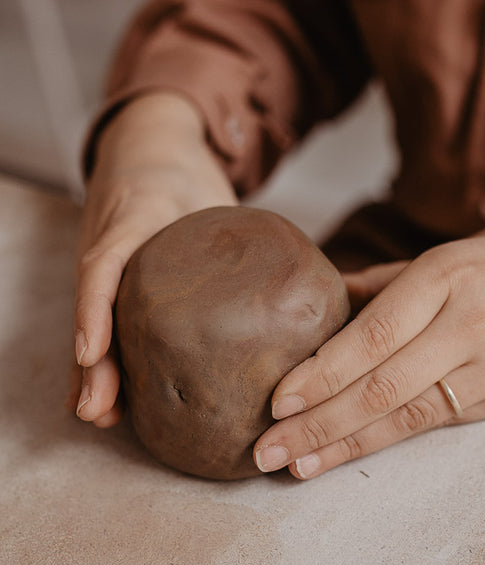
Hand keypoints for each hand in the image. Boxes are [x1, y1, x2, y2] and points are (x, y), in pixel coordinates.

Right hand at [70, 92, 237, 425]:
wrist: (151, 150)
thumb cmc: (179, 176)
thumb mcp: (204, 193)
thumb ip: (243, 233)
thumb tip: (312, 282)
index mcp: (128, 225)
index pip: (103, 268)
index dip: (96, 313)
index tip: (91, 353)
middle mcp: (107, 254)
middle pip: (94, 314)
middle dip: (95, 364)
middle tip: (99, 409)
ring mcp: (104, 273)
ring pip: (93, 326)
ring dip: (94, 374)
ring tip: (101, 415)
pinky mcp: (114, 287)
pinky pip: (104, 328)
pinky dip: (103, 365)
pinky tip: (111, 405)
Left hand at [252, 203, 484, 477]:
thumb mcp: (449, 251)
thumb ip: (384, 285)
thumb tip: (313, 304)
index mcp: (450, 274)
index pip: (374, 336)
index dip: (322, 374)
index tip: (275, 400)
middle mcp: (475, 323)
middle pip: (384, 387)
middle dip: (318, 424)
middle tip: (265, 450)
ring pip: (410, 416)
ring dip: (346, 445)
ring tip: (296, 466)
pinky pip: (441, 421)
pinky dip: (389, 438)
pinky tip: (347, 452)